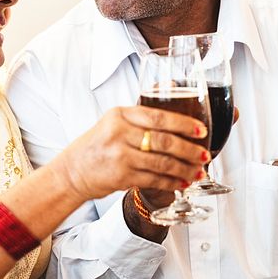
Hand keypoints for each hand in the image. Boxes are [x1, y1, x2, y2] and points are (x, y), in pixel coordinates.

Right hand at [53, 105, 207, 202]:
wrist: (73, 171)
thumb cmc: (98, 145)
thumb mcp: (114, 122)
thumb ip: (142, 115)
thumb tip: (174, 96)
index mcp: (121, 115)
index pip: (158, 117)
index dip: (184, 123)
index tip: (201, 130)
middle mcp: (119, 133)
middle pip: (164, 140)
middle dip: (189, 150)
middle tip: (204, 155)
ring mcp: (120, 156)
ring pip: (162, 162)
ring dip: (184, 169)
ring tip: (198, 172)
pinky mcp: (121, 176)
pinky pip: (154, 180)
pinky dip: (171, 182)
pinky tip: (182, 183)